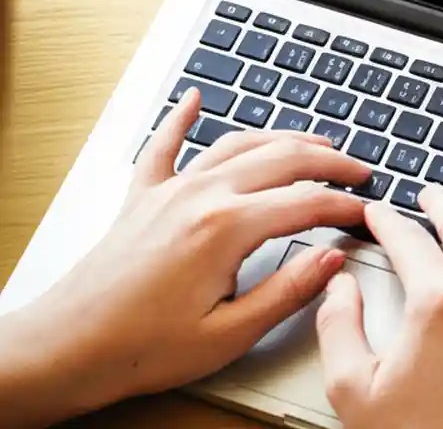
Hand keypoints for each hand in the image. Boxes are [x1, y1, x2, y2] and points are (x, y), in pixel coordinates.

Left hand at [0, 89, 371, 426]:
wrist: (68, 349)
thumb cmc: (141, 348)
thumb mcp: (230, 333)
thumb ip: (288, 291)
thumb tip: (332, 260)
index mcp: (226, 229)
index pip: (306, 203)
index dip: (345, 205)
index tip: (367, 212)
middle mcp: (200, 197)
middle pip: (281, 160)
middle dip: (329, 162)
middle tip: (359, 170)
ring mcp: (170, 191)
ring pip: (237, 145)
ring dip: (282, 139)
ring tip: (315, 143)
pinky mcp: (143, 199)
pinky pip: (165, 146)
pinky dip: (181, 118)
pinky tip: (193, 100)